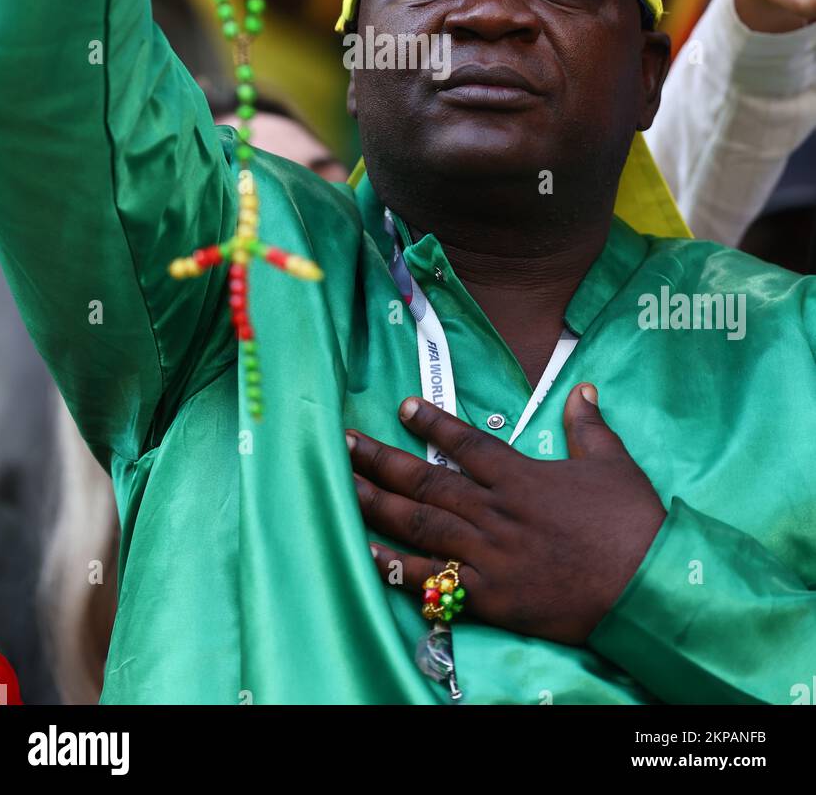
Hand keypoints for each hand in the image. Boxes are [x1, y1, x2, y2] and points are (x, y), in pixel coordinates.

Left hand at [348, 385, 665, 645]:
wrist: (645, 589)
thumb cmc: (631, 524)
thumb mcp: (612, 463)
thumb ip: (587, 426)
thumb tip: (582, 388)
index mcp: (520, 477)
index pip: (465, 443)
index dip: (432, 422)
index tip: (403, 407)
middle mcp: (494, 512)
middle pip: (426, 481)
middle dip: (380, 460)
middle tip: (342, 443)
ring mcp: (488, 555)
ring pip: (420, 525)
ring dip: (376, 504)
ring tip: (342, 487)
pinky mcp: (490, 597)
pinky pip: (433, 581)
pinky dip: (398, 567)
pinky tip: (367, 553)